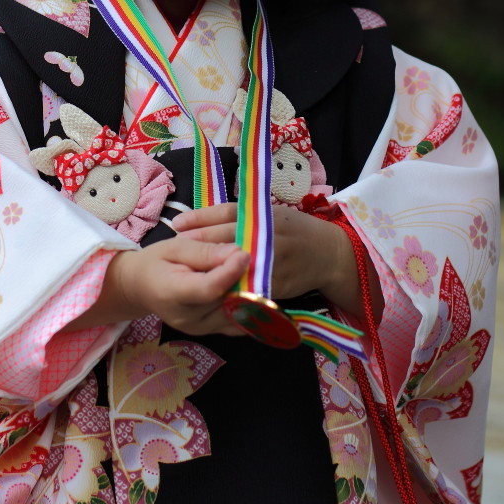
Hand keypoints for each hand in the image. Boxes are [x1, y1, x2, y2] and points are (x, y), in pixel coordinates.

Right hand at [69, 235, 250, 335]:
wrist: (140, 288)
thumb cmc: (156, 262)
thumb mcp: (174, 247)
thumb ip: (204, 251)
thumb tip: (235, 253)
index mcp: (172, 294)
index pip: (208, 289)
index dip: (230, 272)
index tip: (244, 254)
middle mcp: (187, 318)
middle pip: (225, 300)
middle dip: (242, 279)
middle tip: (252, 258)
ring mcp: (198, 329)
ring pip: (235, 313)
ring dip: (247, 293)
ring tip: (249, 271)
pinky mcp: (208, 332)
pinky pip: (236, 322)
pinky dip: (246, 306)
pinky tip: (246, 289)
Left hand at [171, 202, 366, 314]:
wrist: (328, 255)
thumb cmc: (295, 230)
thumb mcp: (271, 214)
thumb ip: (241, 217)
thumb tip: (201, 221)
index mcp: (266, 215)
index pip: (228, 213)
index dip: (201, 218)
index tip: (177, 224)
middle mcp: (269, 236)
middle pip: (227, 238)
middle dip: (199, 243)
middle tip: (175, 246)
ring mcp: (273, 262)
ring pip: (234, 266)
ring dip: (209, 268)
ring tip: (187, 269)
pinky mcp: (275, 286)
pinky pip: (247, 288)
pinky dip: (228, 289)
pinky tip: (209, 290)